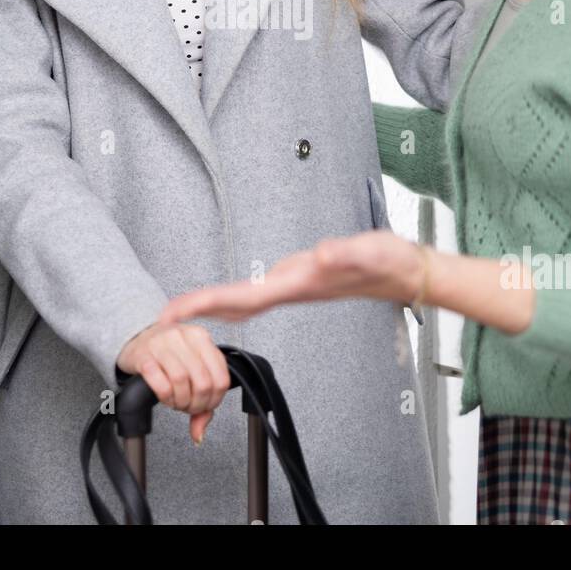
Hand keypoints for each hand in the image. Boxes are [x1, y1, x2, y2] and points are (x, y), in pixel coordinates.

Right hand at [116, 322, 230, 444]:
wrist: (135, 340)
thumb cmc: (167, 354)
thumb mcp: (190, 366)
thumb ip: (202, 396)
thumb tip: (199, 433)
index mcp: (200, 337)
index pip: (221, 378)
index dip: (215, 401)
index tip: (205, 406)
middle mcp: (183, 337)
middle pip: (203, 383)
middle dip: (196, 404)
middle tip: (188, 408)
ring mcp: (161, 344)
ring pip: (182, 382)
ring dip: (181, 402)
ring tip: (176, 403)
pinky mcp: (143, 357)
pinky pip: (161, 385)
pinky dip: (166, 398)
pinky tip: (165, 398)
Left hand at [159, 229, 423, 325]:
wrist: (408, 274)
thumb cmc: (391, 263)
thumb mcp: (372, 251)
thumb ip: (346, 254)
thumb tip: (319, 255)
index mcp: (300, 283)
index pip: (243, 298)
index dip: (207, 304)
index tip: (177, 313)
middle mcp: (292, 288)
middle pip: (236, 305)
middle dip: (198, 311)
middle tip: (161, 318)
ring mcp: (295, 286)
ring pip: (245, 303)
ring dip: (213, 307)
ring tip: (182, 311)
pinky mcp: (301, 280)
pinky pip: (257, 296)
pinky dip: (234, 300)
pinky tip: (227, 302)